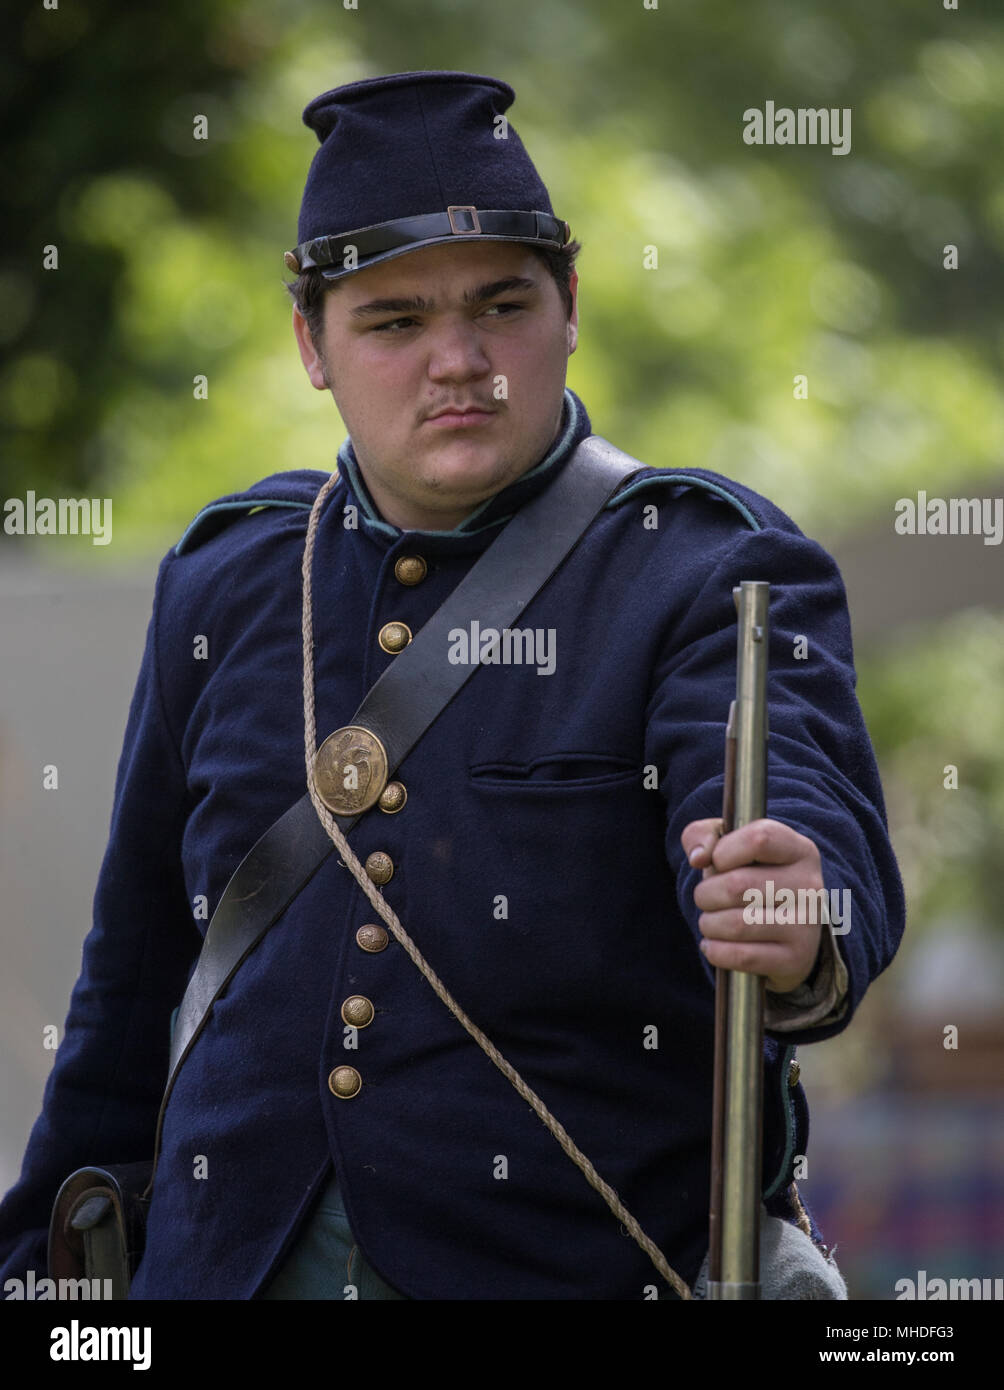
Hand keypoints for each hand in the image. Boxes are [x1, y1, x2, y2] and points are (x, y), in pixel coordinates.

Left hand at [681, 817, 823, 993]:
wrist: (781, 931)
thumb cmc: (747, 878)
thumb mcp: (728, 846)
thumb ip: (703, 835)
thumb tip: (698, 857)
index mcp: (799, 850)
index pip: (758, 840)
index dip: (723, 852)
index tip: (717, 863)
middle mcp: (810, 886)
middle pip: (737, 885)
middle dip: (705, 894)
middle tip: (706, 898)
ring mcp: (807, 925)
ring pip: (736, 924)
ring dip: (709, 924)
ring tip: (710, 922)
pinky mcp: (797, 959)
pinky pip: (741, 957)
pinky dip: (715, 951)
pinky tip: (713, 945)